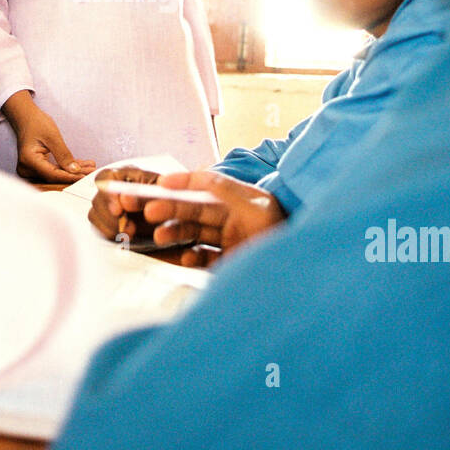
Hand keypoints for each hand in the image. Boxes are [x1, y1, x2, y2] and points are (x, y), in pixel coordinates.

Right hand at [3, 92, 94, 183]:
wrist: (26, 117)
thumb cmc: (36, 123)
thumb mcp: (53, 137)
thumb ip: (63, 155)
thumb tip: (75, 170)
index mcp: (28, 160)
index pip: (52, 174)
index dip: (69, 177)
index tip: (83, 177)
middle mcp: (27, 168)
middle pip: (54, 176)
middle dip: (74, 174)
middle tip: (91, 171)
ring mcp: (31, 169)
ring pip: (56, 174)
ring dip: (73, 171)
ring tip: (90, 167)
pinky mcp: (37, 167)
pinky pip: (54, 170)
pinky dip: (67, 167)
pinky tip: (82, 165)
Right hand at [88, 166, 158, 241]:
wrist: (167, 214)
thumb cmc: (164, 198)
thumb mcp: (162, 192)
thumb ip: (146, 193)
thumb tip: (127, 197)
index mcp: (125, 174)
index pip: (106, 178)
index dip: (109, 195)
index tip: (118, 211)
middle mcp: (112, 188)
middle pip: (98, 199)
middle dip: (112, 217)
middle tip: (129, 227)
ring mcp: (106, 204)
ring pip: (95, 214)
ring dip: (113, 227)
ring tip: (132, 231)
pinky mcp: (105, 219)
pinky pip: (98, 228)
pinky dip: (111, 234)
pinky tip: (125, 235)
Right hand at [139, 170, 287, 266]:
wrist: (300, 273)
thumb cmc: (282, 234)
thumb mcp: (258, 209)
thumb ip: (229, 192)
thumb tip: (203, 176)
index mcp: (241, 199)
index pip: (208, 184)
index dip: (185, 181)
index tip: (162, 182)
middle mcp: (234, 218)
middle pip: (196, 210)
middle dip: (172, 209)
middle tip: (150, 211)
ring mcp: (232, 241)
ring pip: (196, 234)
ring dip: (176, 233)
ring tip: (161, 236)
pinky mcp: (231, 263)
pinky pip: (205, 258)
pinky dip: (192, 258)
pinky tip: (186, 258)